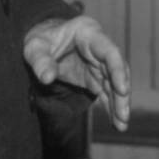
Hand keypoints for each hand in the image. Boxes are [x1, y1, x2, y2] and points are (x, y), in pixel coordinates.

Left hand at [23, 16, 129, 130]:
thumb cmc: (40, 39)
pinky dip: (110, 105)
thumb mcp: (34, 47)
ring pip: (114, 83)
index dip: (118, 70)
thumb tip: (47, 78)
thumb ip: (40, 61)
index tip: (122, 90)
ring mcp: (98, 62)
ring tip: (121, 124)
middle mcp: (98, 47)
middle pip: (116, 70)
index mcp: (88, 33)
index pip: (110, 51)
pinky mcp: (94, 76)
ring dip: (119, 103)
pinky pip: (106, 91)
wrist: (41, 41)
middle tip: (123, 116)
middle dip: (121, 94)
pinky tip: (115, 121)